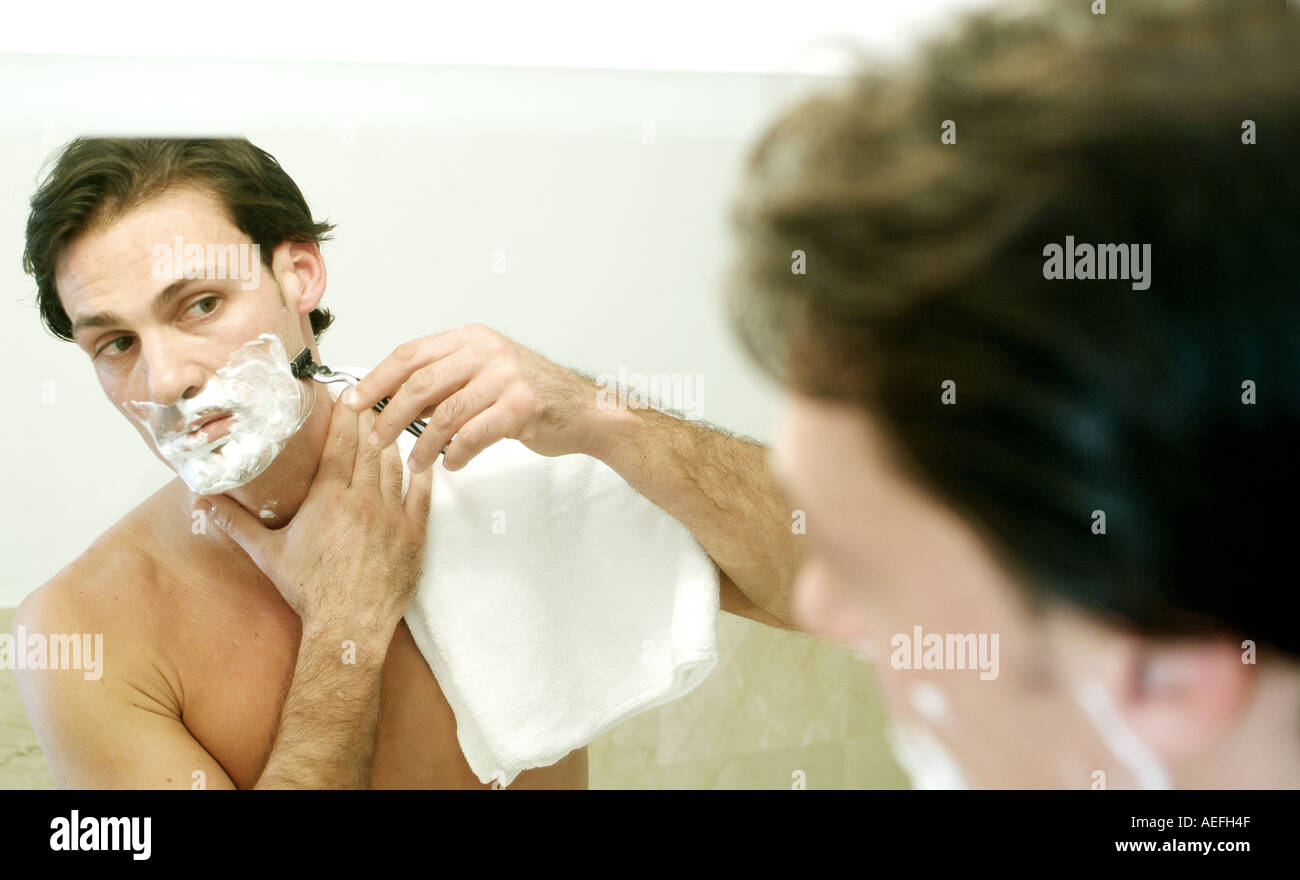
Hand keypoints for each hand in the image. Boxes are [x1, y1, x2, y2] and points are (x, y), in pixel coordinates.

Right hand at [200, 404, 433, 635]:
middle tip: (371, 398)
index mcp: (329, 498)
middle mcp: (363, 500)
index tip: (347, 395)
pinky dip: (421, 470)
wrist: (348, 626)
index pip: (339, 442)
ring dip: (393, 440)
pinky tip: (420, 456)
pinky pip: (423, 491)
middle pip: (369, 445)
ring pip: (395, 464)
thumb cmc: (308, 591)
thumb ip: (234, 522)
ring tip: (391, 421)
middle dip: (370, 418)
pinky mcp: (415, 533)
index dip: (345, 415)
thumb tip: (200, 500)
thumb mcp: (267, 553)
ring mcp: (393, 515)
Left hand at [343, 323, 606, 471]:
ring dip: (423, 444)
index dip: (376, 378)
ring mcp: (506, 377)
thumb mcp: (486, 373)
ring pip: (444, 414)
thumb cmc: (532, 395)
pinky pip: (473, 435)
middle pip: (420, 383)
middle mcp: (487, 351)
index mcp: (472, 338)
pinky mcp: (522, 407)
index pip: (410, 354)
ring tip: (415, 462)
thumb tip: (391, 400)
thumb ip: (446, 380)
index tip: (353, 401)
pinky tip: (452, 464)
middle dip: (390, 414)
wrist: (587, 410)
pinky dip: (456, 455)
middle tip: (376, 438)